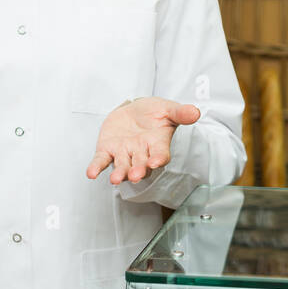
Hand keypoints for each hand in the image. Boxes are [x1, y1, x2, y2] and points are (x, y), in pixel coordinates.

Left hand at [86, 97, 200, 184]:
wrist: (134, 111)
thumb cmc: (154, 112)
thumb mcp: (168, 108)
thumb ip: (180, 112)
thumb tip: (196, 112)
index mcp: (158, 144)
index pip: (160, 154)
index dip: (158, 159)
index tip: (156, 162)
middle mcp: (141, 153)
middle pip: (141, 165)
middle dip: (139, 170)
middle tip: (136, 175)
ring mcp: (124, 153)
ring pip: (122, 166)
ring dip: (120, 173)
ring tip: (116, 179)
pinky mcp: (107, 150)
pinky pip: (102, 161)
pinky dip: (96, 167)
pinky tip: (91, 173)